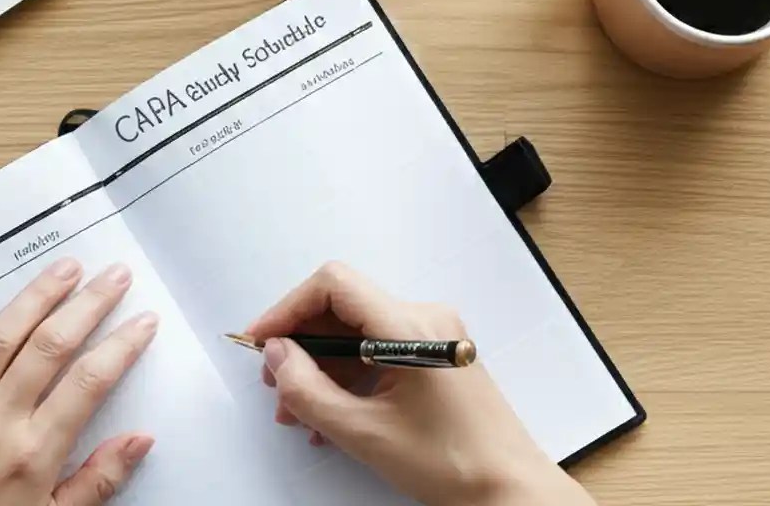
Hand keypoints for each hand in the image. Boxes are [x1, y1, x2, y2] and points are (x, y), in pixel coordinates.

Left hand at [0, 258, 159, 505]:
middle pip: (51, 347)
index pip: (90, 382)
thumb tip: (140, 440)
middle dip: (89, 305)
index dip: (122, 345)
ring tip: (65, 268)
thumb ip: (97, 481)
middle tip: (114, 275)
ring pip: (0, 338)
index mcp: (34, 455)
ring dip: (36, 296)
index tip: (143, 321)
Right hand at [246, 262, 596, 505]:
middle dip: (301, 345)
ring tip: (299, 412)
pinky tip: (329, 414)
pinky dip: (346, 374)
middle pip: (340, 308)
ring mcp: (431, 335)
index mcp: (410, 326)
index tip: (261, 341)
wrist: (508, 490)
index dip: (288, 308)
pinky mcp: (433, 354)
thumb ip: (308, 390)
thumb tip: (276, 355)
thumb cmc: (451, 462)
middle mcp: (424, 318)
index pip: (333, 285)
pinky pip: (376, 349)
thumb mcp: (363, 432)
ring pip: (355, 331)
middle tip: (275, 385)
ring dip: (320, 367)